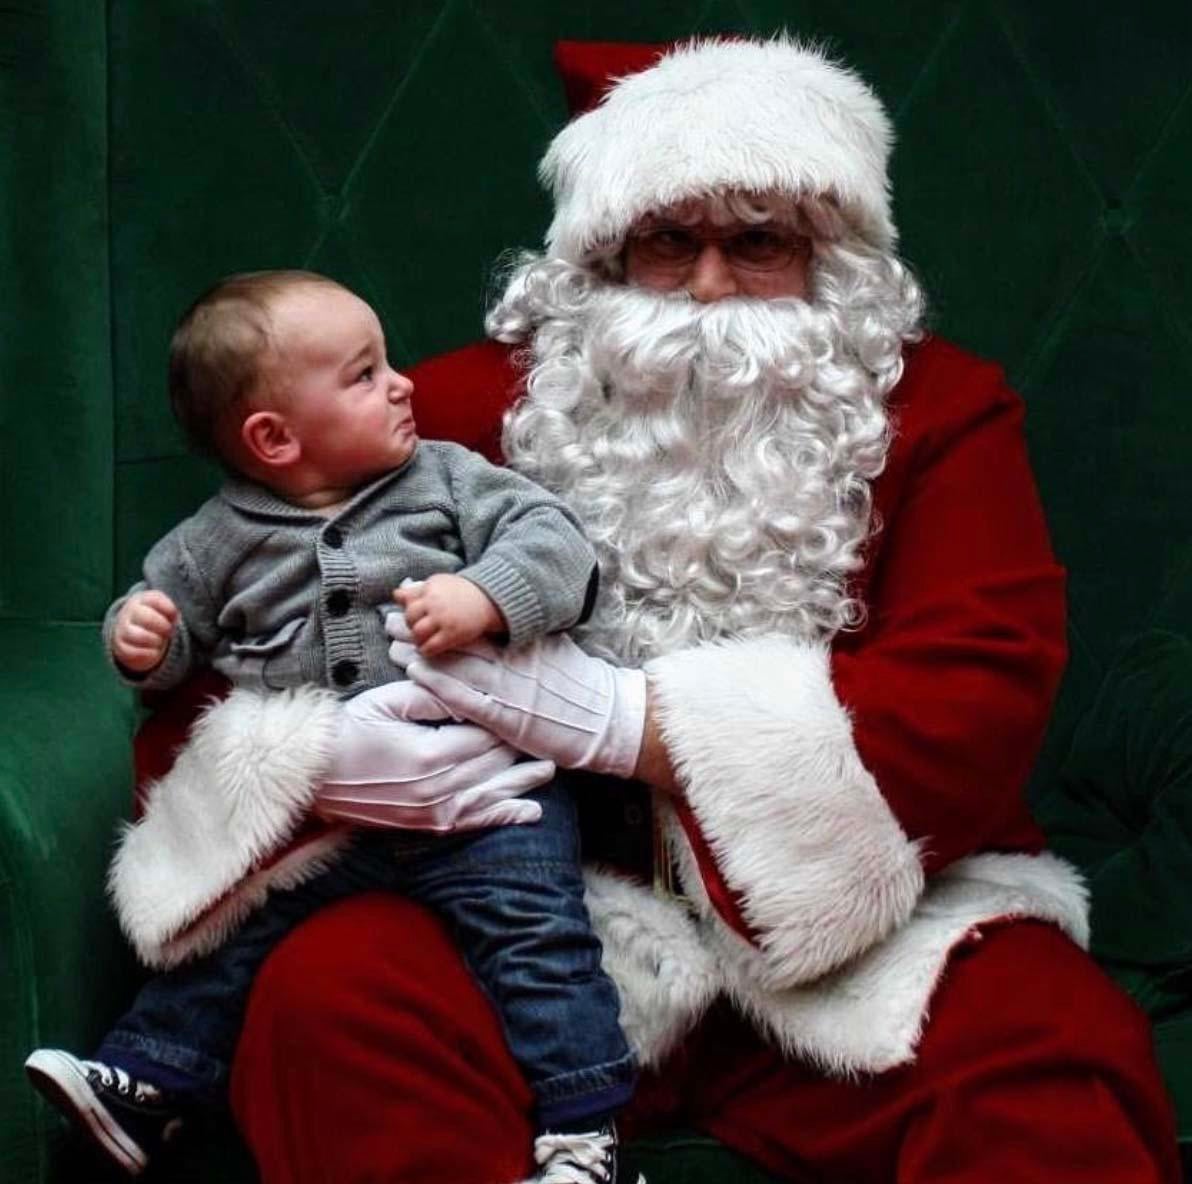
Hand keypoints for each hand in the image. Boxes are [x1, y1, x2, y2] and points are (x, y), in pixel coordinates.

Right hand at [113, 590, 179, 672]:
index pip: (155, 600)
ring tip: (160, 641)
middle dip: (163, 626)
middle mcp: (130, 612)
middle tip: (169, 630)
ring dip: (155, 640)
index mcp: (143, 599)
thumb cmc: (155, 616)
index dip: (169, 609)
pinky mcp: (121, 647)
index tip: (175, 615)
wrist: (133, 630)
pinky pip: (133, 652)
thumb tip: (175, 618)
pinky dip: (148, 654)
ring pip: (138, 635)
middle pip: (147, 618)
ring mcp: (123, 629)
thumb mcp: (164, 607)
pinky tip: (155, 651)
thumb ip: (172, 610)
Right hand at [314, 679, 553, 830]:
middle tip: (542, 733)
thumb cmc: (348, 730)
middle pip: (494, 763)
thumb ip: (435, 696)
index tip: (524, 708)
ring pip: (493, 794)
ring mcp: (435, 811)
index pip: (486, 735)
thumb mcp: (389, 700)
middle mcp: (439, 788)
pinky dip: (505, 816)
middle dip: (518, 748)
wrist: (313, 775)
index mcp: (432, 753)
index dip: (506, 722)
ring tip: (550, 769)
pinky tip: (530, 813)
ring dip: (524, 782)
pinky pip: (475, 822)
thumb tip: (472, 693)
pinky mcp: (428, 825)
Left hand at [386, 623, 647, 778]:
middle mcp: (513, 659)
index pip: (476, 620)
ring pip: (456, 664)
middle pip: (460, 637)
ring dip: (421, 650)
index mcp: (524, 641)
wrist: (607, 719)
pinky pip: (465, 697)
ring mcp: (509, 687)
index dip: (444, 608)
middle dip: (424, 625)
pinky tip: (415, 671)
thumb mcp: (555, 650)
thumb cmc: (580, 686)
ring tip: (392, 639)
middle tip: (391, 613)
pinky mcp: (507, 716)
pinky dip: (438, 683)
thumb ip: (527, 638)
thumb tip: (503, 625)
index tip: (419, 597)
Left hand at [394, 574, 503, 656]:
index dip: (411, 613)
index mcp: (431, 588)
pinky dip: (426, 650)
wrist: (491, 600)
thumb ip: (417, 590)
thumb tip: (395, 594)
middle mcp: (435, 602)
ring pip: (417, 633)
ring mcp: (443, 619)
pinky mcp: (452, 634)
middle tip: (420, 631)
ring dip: (417, 639)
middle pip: (410, 618)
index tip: (418, 618)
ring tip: (423, 641)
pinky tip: (429, 650)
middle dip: (412, 626)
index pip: (408, 603)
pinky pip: (430, 647)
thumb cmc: (463, 592)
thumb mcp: (439, 584)